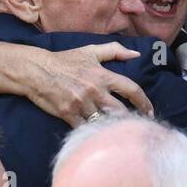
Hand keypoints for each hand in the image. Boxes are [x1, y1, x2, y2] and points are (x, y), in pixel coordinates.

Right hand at [21, 43, 153, 126]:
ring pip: (104, 121)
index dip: (144, 102)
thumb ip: (114, 51)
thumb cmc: (65, 60)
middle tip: (136, 127)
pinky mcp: (68, 114)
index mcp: (103, 75)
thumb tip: (136, 54)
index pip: (131, 90)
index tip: (150, 112)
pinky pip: (85, 128)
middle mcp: (94, 90)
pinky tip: (99, 136)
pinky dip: (93, 132)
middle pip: (120, 111)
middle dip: (130, 120)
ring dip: (112, 128)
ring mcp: (81, 104)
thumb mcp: (90, 51)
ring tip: (120, 134)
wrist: (36, 71)